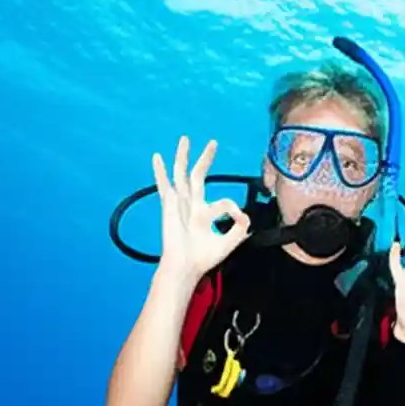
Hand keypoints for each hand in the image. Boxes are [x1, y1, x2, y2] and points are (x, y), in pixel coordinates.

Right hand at [151, 136, 250, 282]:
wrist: (186, 266)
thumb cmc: (203, 258)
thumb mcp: (229, 243)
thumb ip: (240, 230)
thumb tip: (247, 217)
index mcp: (205, 213)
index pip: (225, 201)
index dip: (235, 208)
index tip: (240, 218)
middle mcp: (192, 205)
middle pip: (198, 176)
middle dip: (206, 159)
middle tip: (213, 143)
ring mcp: (180, 204)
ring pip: (181, 174)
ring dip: (183, 156)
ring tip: (185, 139)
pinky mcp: (170, 205)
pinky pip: (164, 185)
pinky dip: (160, 171)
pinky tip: (157, 157)